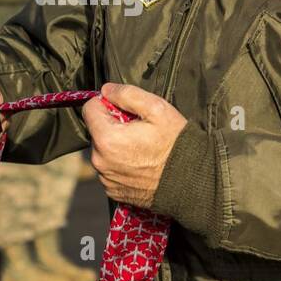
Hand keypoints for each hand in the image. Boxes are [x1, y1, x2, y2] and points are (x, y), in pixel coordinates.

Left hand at [83, 82, 185, 208]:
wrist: (190, 180)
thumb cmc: (175, 144)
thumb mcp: (157, 109)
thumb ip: (127, 94)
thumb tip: (106, 90)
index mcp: (107, 138)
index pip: (89, 109)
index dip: (107, 103)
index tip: (125, 110)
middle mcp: (100, 161)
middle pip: (96, 131)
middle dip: (113, 126)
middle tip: (139, 130)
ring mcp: (106, 178)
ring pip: (102, 151)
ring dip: (116, 145)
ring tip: (142, 148)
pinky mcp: (113, 190)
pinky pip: (109, 169)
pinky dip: (120, 163)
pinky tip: (141, 163)